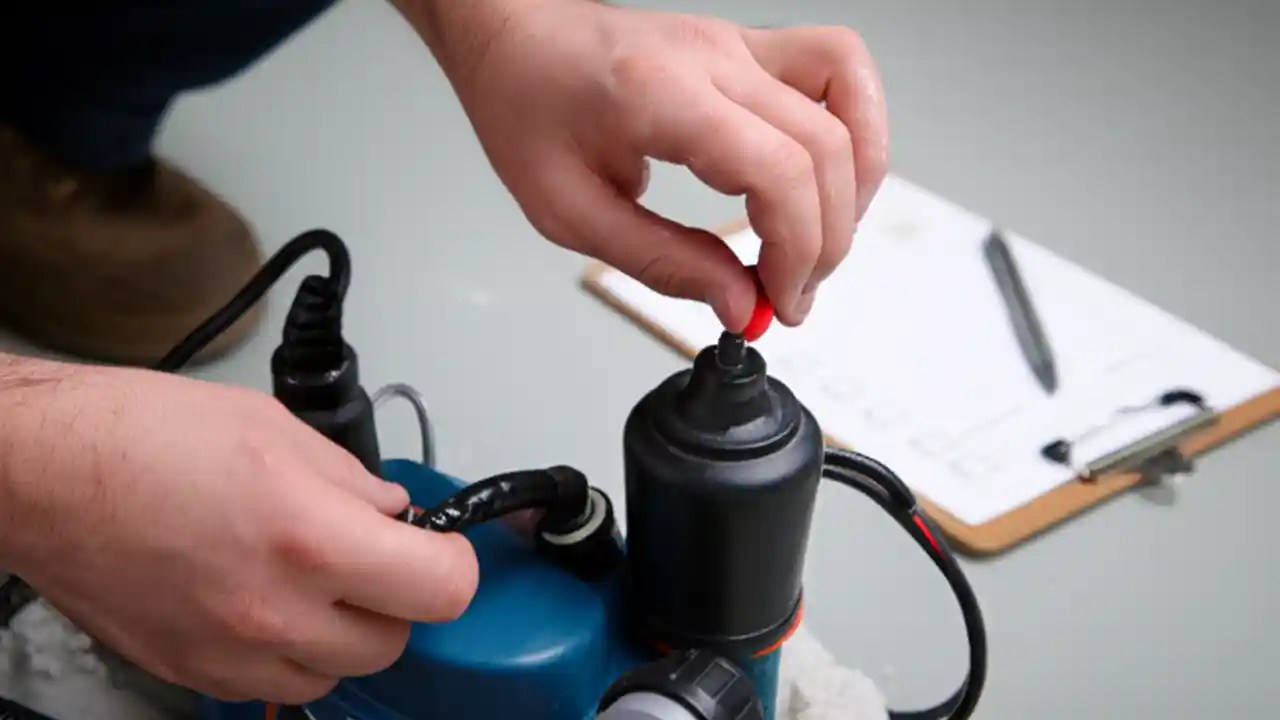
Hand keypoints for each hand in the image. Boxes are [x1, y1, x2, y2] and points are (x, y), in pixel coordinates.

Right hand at [0, 361, 478, 703]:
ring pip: (337, 671)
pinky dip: (287, 650)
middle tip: (370, 556)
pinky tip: (262, 599)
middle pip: (395, 640)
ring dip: (342, 631)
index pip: (441, 587)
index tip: (438, 546)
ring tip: (310, 577)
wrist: (38, 473)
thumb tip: (395, 512)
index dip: (450, 562)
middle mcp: (274, 609)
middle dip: (396, 597)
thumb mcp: (273, 427)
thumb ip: (352, 479)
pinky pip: (275, 682)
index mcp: (308, 536)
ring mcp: (231, 651)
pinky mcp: (193, 672)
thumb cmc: (136, 436)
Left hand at [417, 0, 888, 329]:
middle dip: (827, 239)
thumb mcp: (571, 211)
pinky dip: (855, 127)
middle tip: (792, 293)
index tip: (780, 301)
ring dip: (858, 180)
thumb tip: (738, 304)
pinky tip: (828, 178)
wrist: (515, 36)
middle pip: (827, 146)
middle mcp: (714, 58)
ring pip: (850, 94)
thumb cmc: (527, 108)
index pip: (779, 170)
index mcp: (663, 95)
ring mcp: (739, 44)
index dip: (798, 249)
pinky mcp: (750, 47)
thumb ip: (662, 262)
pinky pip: (837, 68)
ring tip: (821, 237)